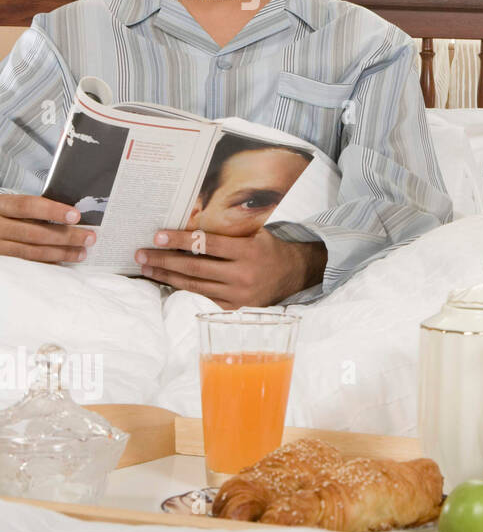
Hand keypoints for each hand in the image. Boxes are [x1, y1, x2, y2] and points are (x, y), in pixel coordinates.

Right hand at [0, 195, 96, 263]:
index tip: (75, 215)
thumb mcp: (8, 205)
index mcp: (1, 206)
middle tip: (89, 238)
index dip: (52, 210)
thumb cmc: (0, 215)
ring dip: (60, 253)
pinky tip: (61, 262)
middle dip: (65, 236)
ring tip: (81, 253)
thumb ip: (31, 208)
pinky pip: (25, 263)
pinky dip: (45, 263)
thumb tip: (69, 213)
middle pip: (34, 233)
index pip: (27, 206)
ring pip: (31, 251)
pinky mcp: (1, 260)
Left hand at [136, 229, 326, 307]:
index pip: (207, 244)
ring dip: (166, 275)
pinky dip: (182, 286)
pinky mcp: (232, 307)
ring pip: (194, 285)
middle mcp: (242, 275)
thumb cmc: (267, 249)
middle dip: (164, 260)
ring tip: (147, 267)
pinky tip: (167, 278)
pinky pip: (202, 294)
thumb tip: (188, 224)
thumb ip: (228, 232)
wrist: (292, 275)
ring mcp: (237, 294)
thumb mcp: (254, 234)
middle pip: (194, 268)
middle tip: (141, 254)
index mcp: (248, 252)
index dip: (180, 240)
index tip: (158, 236)